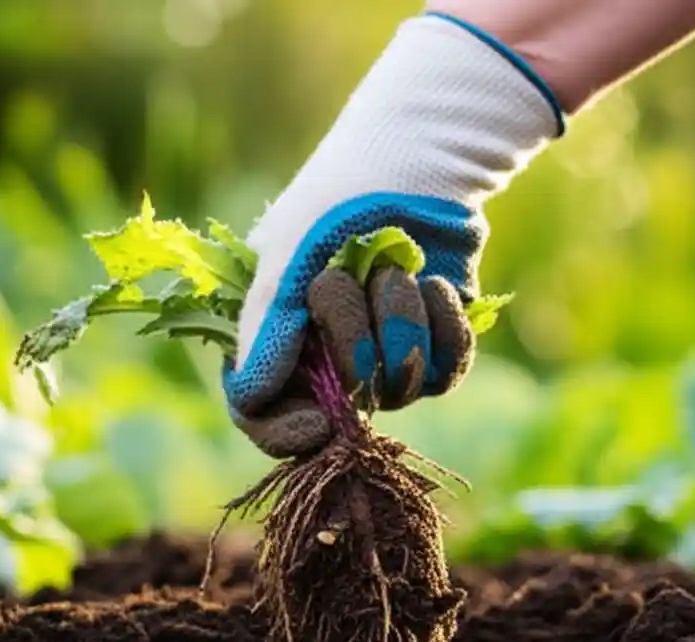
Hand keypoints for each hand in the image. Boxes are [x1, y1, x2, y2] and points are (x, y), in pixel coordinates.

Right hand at [222, 13, 563, 457]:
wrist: (421, 156)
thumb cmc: (339, 196)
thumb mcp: (288, 252)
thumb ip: (265, 326)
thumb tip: (250, 398)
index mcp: (275, 334)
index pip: (264, 415)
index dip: (285, 432)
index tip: (317, 423)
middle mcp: (325, 352)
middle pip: (337, 406)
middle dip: (352, 340)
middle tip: (350, 278)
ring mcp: (383, 352)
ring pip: (396, 389)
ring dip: (400, 321)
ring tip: (398, 267)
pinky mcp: (436, 344)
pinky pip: (444, 373)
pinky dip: (443, 326)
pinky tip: (434, 281)